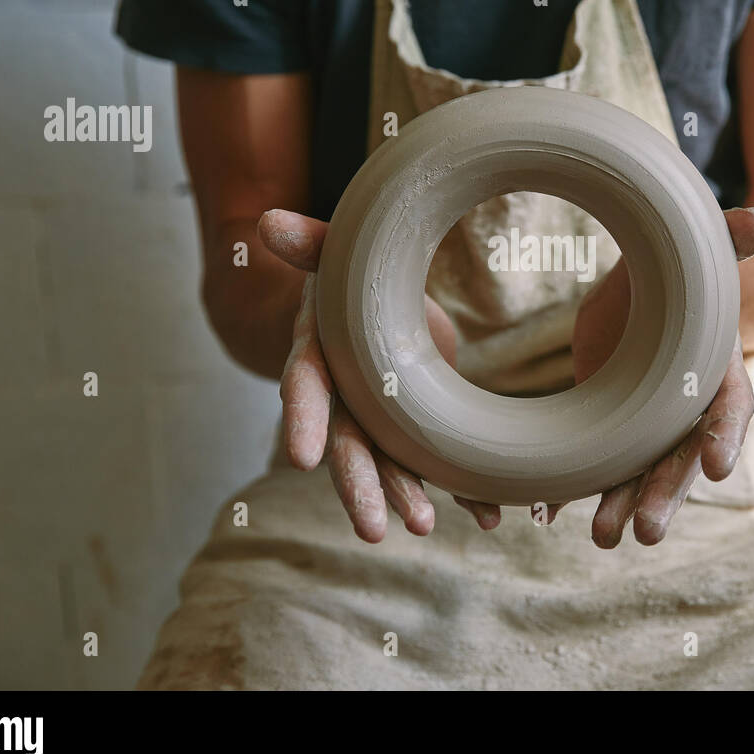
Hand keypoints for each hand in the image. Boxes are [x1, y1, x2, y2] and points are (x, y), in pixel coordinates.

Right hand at [258, 209, 502, 540]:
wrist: (376, 298)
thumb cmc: (349, 279)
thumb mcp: (333, 258)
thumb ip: (309, 244)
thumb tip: (267, 222)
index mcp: (319, 355)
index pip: (304, 389)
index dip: (302, 421)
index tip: (299, 459)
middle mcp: (344, 398)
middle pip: (346, 445)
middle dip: (358, 486)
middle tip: (371, 530)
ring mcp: (380, 420)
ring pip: (390, 463)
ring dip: (406, 495)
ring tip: (423, 527)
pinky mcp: (417, 428)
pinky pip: (437, 464)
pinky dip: (462, 491)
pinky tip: (487, 516)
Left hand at [573, 207, 753, 547]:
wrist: (648, 289)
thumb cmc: (685, 276)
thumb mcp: (705, 259)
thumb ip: (731, 242)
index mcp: (717, 373)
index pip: (730, 408)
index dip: (724, 436)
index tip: (716, 468)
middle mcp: (687, 411)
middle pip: (680, 459)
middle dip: (665, 495)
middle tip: (646, 534)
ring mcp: (649, 425)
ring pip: (638, 473)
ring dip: (620, 504)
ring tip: (601, 537)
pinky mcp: (613, 428)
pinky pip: (597, 465)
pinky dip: (573, 490)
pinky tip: (547, 513)